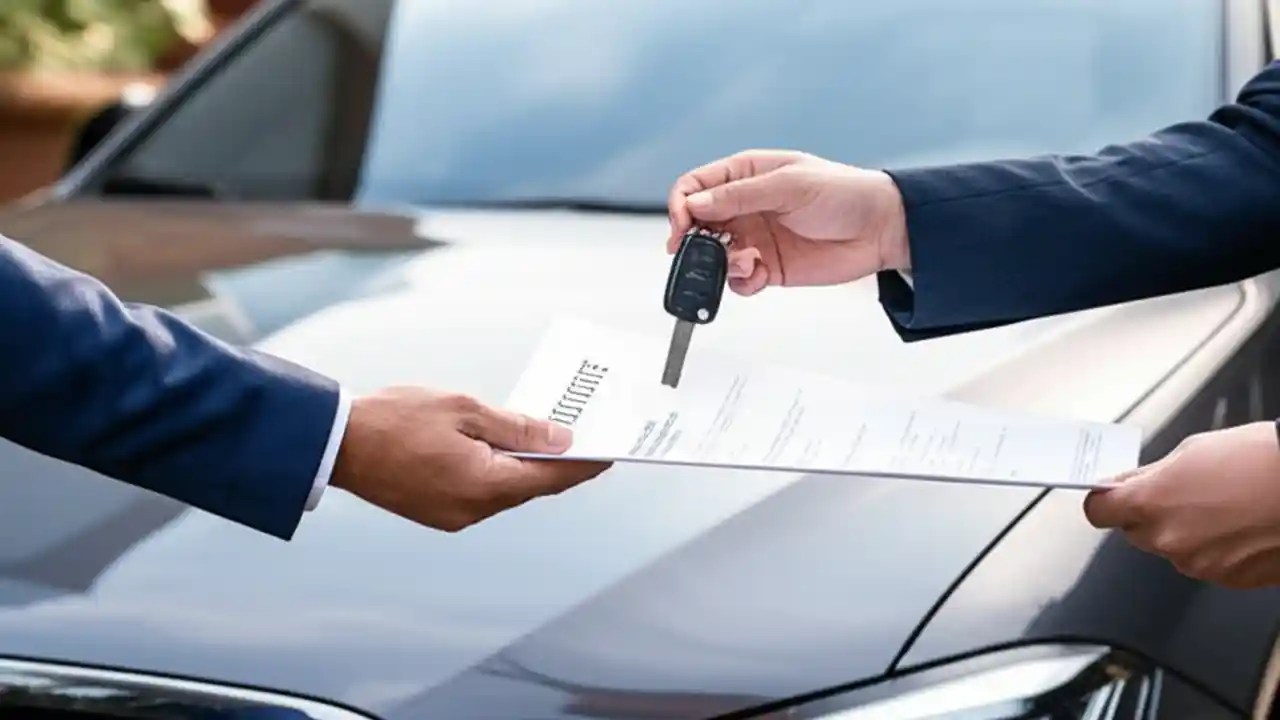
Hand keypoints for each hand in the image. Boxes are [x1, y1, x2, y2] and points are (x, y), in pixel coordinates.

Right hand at [331, 387, 608, 531]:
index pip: (551, 477)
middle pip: (532, 487)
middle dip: (561, 464)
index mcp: (483, 484)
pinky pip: (484, 494)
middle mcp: (473, 510)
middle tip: (588, 439)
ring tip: (550, 438)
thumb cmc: (397, 418)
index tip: (611, 451)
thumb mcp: (464, 408)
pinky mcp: (439, 513)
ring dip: (528, 467)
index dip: (584, 464)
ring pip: (508, 492)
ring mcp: (454, 516)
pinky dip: (501, 474)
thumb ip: (516, 425)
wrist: (337, 443)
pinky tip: (508, 450)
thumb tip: (560, 438)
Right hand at [666, 150, 909, 295]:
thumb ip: (740, 195)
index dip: (682, 204)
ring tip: (742, 261)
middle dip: (692, 239)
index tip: (683, 224)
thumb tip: (695, 203)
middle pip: (697, 222)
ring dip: (718, 262)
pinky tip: (756, 273)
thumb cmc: (844, 194)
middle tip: (695, 251)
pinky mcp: (767, 266)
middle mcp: (745, 206)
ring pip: (712, 254)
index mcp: (746, 174)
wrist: (880, 230)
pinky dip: (739, 281)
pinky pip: (737, 279)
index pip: (695, 185)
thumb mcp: (789, 185)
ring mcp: (754, 237)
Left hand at [1084, 422, 1279, 588]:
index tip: (1111, 495)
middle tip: (1180, 493)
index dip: (1106, 501)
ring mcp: (1198, 564)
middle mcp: (1168, 540)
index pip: (1099, 512)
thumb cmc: (1260, 461)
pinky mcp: (1227, 580)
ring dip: (1185, 532)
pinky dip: (1215, 548)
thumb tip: (1127, 483)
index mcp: (1150, 503)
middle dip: (1149, 515)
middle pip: (1135, 532)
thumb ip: (1151, 475)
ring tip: (1221, 507)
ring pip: (1173, 548)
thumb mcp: (1191, 452)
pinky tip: (1239, 526)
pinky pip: (1205, 563)